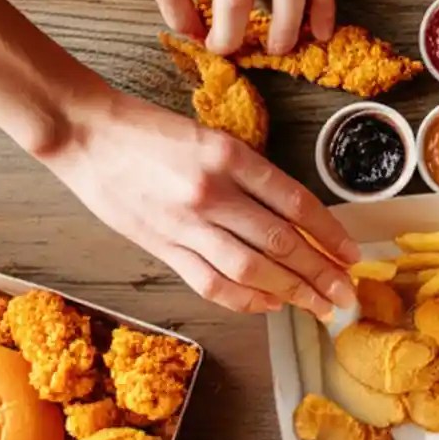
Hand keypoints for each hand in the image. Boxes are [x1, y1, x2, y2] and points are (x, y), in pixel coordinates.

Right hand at [42, 89, 358, 318]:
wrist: (86, 134)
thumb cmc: (151, 133)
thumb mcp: (213, 139)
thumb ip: (251, 177)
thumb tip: (297, 222)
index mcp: (230, 156)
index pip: (295, 202)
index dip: (329, 234)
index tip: (352, 255)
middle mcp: (212, 191)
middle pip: (281, 241)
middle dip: (320, 273)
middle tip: (345, 294)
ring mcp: (185, 223)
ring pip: (252, 268)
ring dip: (291, 292)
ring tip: (318, 306)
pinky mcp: (162, 246)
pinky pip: (212, 282)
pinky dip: (245, 299)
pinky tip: (269, 305)